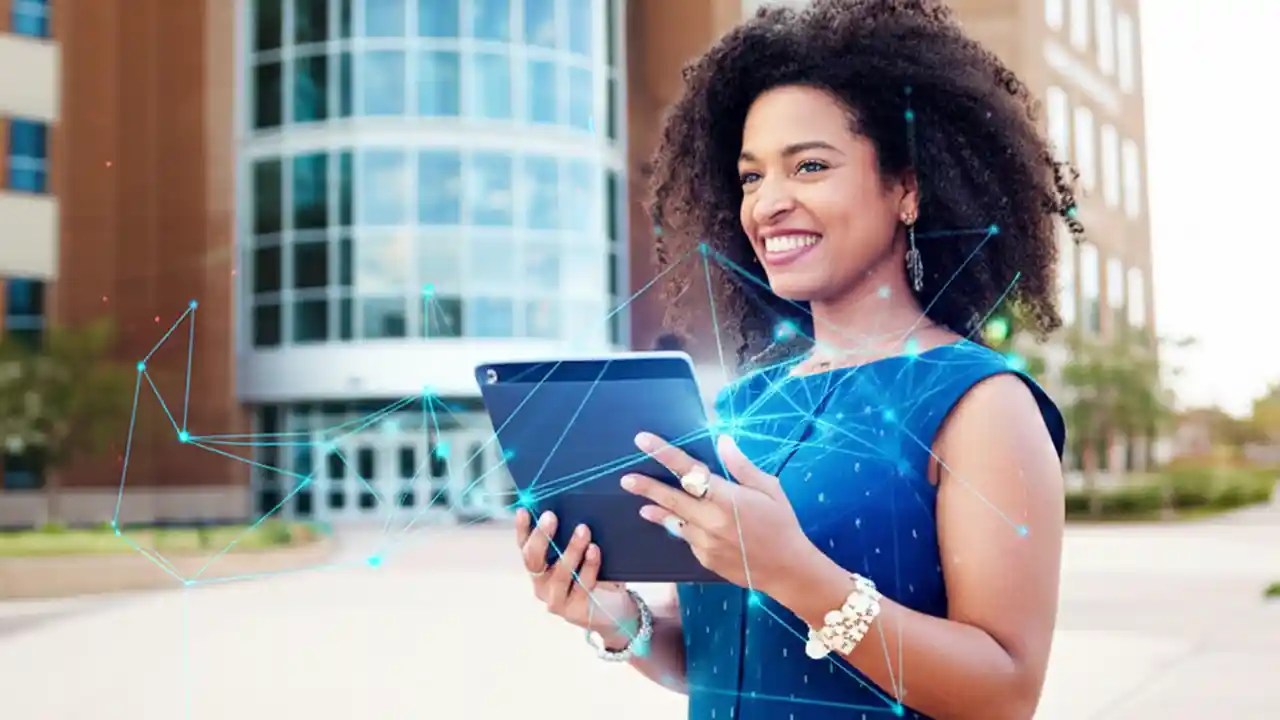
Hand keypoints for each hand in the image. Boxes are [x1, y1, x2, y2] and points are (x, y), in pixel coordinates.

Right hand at [514, 508, 639, 648]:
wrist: (616, 608)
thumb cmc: (596, 572)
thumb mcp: (581, 552)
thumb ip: (571, 535)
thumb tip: (572, 504)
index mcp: (539, 567)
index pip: (524, 546)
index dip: (521, 529)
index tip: (523, 509)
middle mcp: (541, 584)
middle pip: (533, 561)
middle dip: (541, 537)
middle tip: (551, 516)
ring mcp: (555, 600)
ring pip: (559, 574)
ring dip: (571, 550)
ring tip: (583, 530)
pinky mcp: (574, 611)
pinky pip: (581, 586)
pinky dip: (589, 566)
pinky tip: (595, 550)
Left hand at [622, 433, 810, 593]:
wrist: (787, 570)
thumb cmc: (782, 523)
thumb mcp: (768, 489)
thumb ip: (741, 466)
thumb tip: (723, 440)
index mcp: (727, 498)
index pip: (689, 471)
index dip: (664, 453)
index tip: (643, 441)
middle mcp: (711, 520)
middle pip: (671, 498)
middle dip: (646, 487)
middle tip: (626, 478)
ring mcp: (705, 542)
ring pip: (675, 521)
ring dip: (658, 511)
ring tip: (643, 505)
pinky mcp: (704, 558)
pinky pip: (688, 538)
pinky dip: (683, 528)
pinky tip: (683, 524)